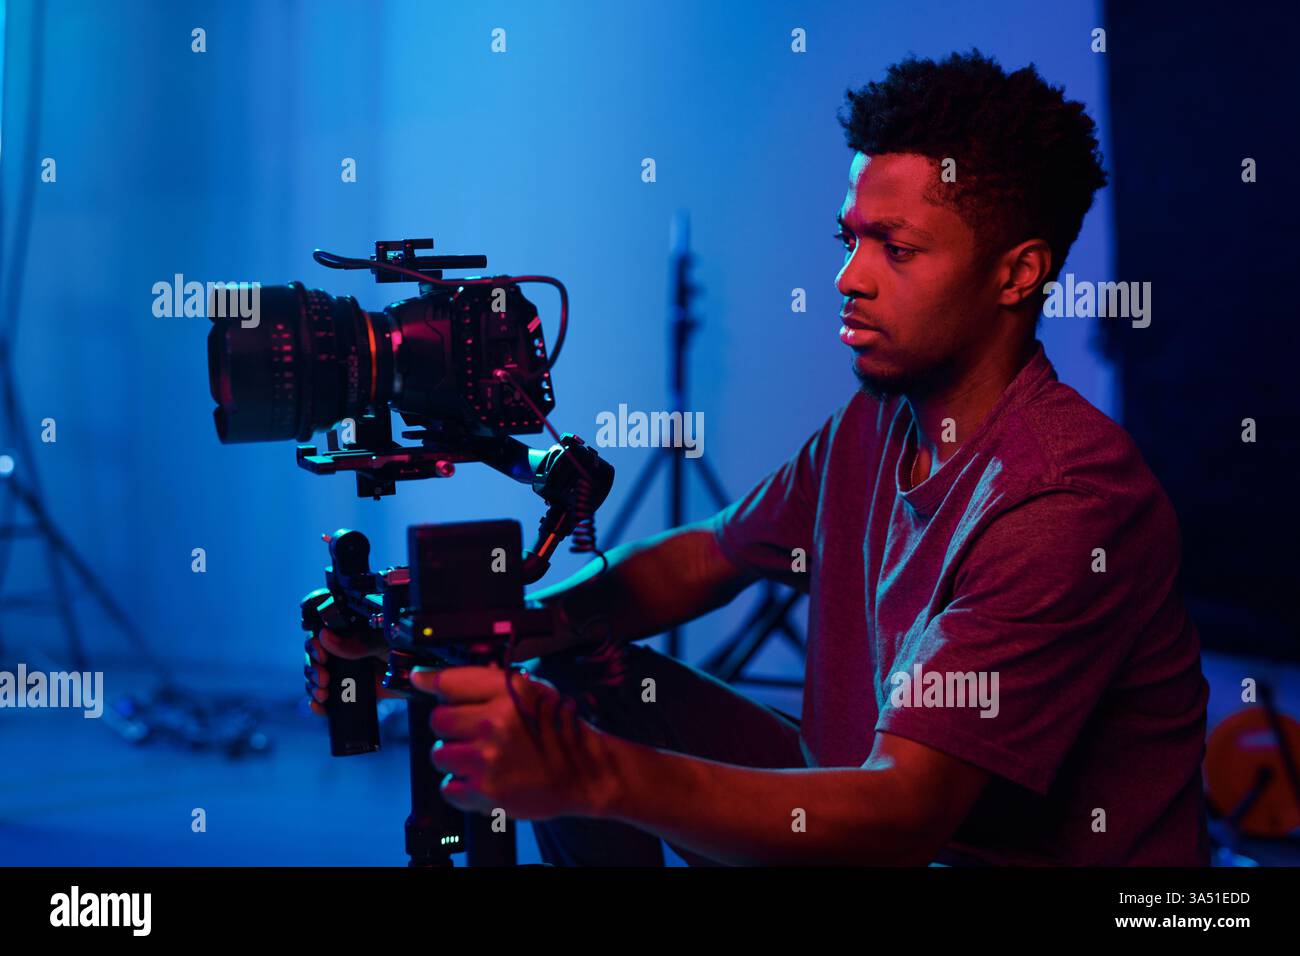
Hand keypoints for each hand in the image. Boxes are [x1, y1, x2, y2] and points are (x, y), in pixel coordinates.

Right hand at [303, 627, 401, 716]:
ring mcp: (344, 673)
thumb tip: (325, 637)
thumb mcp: (382, 641)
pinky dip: (318, 704)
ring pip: (316, 678)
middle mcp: (342, 652)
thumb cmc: (403, 650)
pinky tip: (318, 705)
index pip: (319, 635)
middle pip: (314, 658)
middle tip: (323, 678)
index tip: (321, 655)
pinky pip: (327, 700)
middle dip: (312, 668)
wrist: (418, 677)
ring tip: (323, 693)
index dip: (314, 645)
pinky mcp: (349, 693)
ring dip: (313, 686)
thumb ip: (357, 642)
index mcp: (347, 634)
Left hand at [410, 664, 612, 820]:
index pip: (450, 682)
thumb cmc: (559, 731)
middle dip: (449, 725)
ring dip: (452, 757)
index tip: (419, 680)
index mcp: (508, 694)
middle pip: (438, 719)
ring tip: (477, 758)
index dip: (429, 680)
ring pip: (439, 754)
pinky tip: (480, 779)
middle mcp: (495, 723)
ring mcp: (488, 759)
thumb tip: (442, 677)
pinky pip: (448, 787)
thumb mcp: (533, 692)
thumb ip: (490, 683)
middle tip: (468, 732)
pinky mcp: (485, 792)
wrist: (584, 773)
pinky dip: (460, 786)